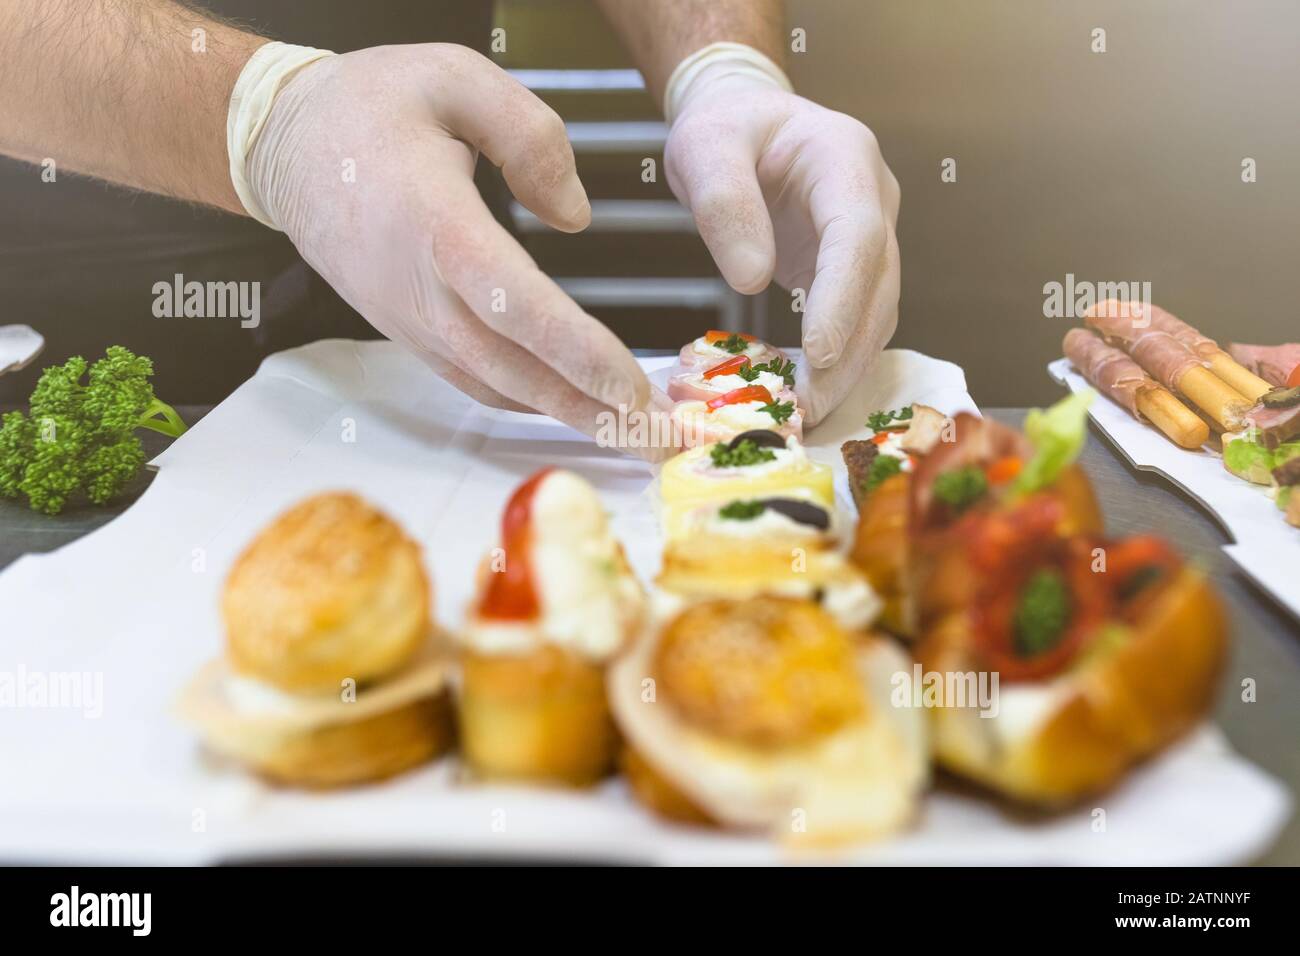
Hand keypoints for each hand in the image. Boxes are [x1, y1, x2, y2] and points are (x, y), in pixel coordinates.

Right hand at [244, 44, 652, 442]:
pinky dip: (529, 400)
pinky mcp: (409, 333)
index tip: (629, 387)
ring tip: (634, 436)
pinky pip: (474, 380)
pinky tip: (576, 408)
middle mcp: (419, 288)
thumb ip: (530, 135)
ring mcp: (410, 320)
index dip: (573, 350)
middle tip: (658, 440)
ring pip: (495, 386)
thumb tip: (575, 215)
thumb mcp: (453, 76)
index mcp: (433, 222)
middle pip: (511, 368)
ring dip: (567, 416)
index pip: (511, 302)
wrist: (281, 145)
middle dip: (590, 410)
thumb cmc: (366, 107)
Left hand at [665, 64, 900, 425]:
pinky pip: (856, 319)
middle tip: (808, 407)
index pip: (859, 238)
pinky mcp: (852, 269)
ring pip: (877, 312)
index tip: (818, 353)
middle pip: (880, 286)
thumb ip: (724, 203)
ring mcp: (871, 236)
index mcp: (846, 160)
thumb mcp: (704, 147)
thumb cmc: (725, 129)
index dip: (843, 299)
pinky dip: (836, 360)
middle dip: (848, 353)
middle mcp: (874, 200)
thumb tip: (751, 279)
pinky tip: (806, 394)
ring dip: (847, 367)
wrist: (744, 122)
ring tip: (805, 412)